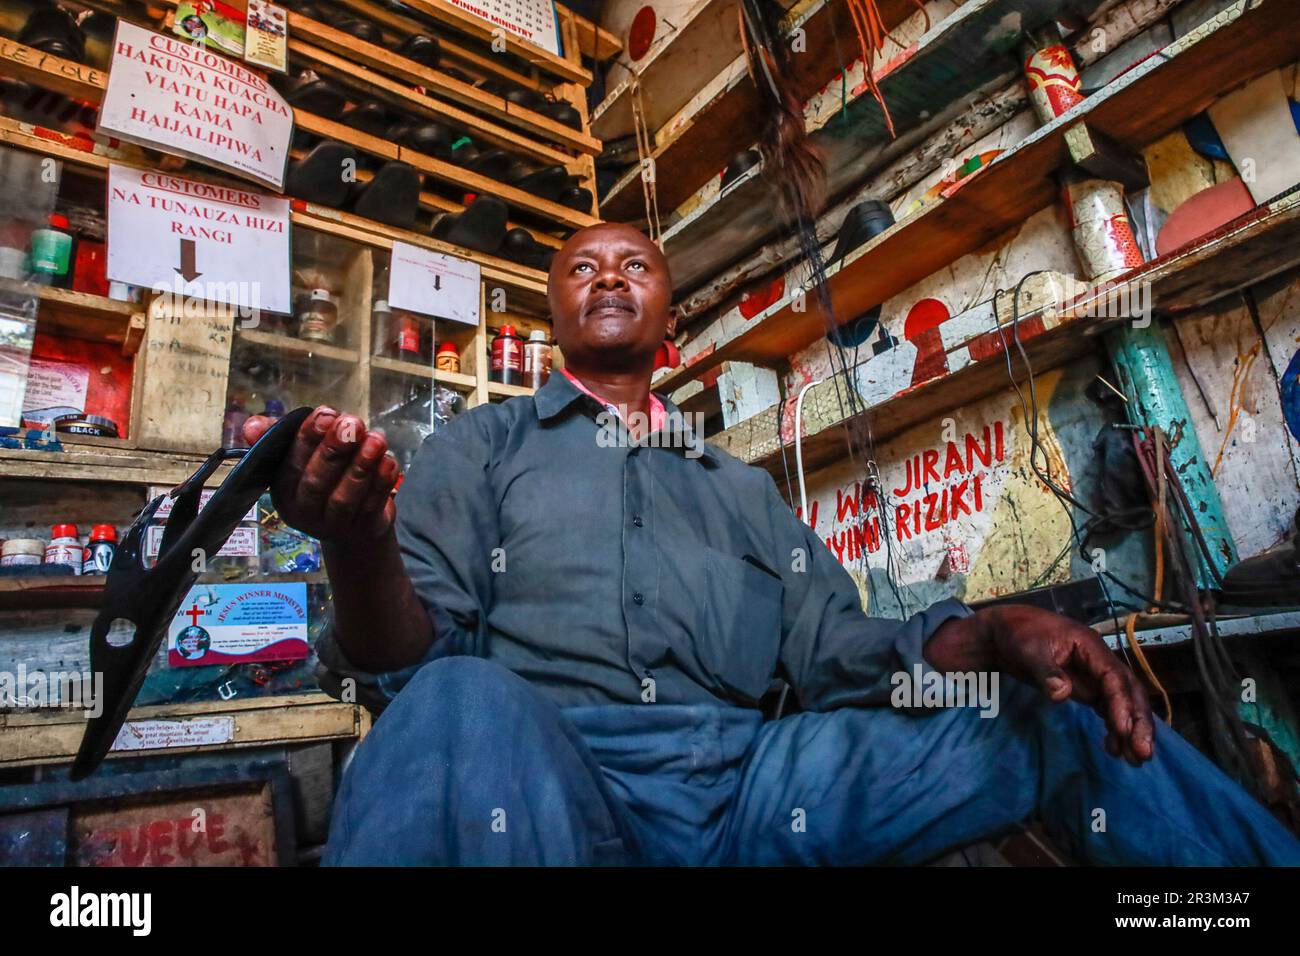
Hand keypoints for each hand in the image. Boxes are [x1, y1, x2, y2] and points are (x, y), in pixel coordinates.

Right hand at [243, 405, 400, 544]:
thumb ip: (279, 436)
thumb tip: (252, 426)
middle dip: (334, 450)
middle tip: (352, 424)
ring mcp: (334, 525)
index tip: (326, 414)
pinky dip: (381, 483)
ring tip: (376, 439)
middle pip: (316, 482)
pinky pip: (372, 507)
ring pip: (345, 497)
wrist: (353, 525)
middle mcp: (305, 511)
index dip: (308, 438)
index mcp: (283, 490)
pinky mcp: (363, 530)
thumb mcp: (299, 457)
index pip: (290, 464)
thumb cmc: (322, 477)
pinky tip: (388, 461)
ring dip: (361, 465)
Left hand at [925, 604, 1154, 764]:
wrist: (1005, 632)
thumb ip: (1047, 672)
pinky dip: (1114, 726)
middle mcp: (1099, 661)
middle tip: (1143, 753)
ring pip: (1122, 702)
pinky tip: (1114, 748)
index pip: (1114, 677)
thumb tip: (1062, 694)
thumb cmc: (1019, 634)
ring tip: (1134, 759)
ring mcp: (1094, 674)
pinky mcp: (1085, 686)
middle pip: (1128, 691)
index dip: (1122, 704)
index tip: (1123, 730)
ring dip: (1131, 729)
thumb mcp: (1029, 650)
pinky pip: (1107, 707)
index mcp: (1090, 646)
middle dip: (1139, 721)